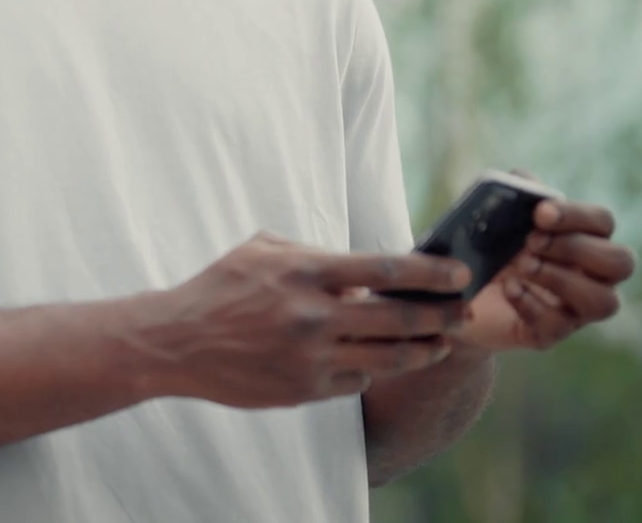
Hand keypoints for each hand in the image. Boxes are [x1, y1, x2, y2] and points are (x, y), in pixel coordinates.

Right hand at [136, 232, 471, 408]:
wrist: (177, 342)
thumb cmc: (221, 288)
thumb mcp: (263, 251)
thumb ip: (314, 255)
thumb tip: (362, 270)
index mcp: (305, 272)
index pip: (386, 271)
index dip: (432, 275)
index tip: (460, 275)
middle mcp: (313, 315)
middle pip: (399, 318)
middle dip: (441, 315)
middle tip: (463, 310)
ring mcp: (310, 356)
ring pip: (389, 357)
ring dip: (424, 350)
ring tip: (442, 342)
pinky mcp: (304, 390)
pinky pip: (356, 381)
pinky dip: (371, 370)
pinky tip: (377, 361)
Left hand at [457, 199, 635, 351]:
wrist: (456, 292)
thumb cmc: (487, 246)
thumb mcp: (496, 216)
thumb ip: (515, 193)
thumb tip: (525, 179)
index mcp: (583, 237)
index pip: (603, 222)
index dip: (577, 216)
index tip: (540, 214)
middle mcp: (592, 275)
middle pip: (621, 262)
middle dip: (577, 248)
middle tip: (532, 241)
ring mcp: (576, 309)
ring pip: (605, 301)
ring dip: (562, 279)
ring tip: (522, 266)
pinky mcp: (550, 334)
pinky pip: (559, 326)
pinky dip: (532, 304)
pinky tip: (509, 289)